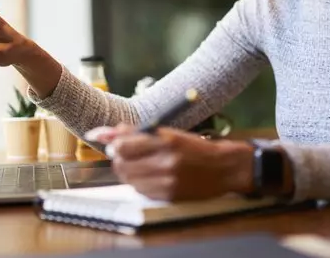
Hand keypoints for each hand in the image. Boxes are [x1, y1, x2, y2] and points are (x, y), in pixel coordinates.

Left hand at [97, 124, 254, 201]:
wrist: (224, 169)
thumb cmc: (196, 148)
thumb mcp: (169, 133)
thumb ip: (136, 132)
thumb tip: (105, 132)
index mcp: (167, 140)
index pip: (124, 144)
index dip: (114, 144)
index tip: (113, 143)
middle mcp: (167, 161)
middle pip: (122, 163)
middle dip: (119, 158)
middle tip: (125, 154)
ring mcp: (168, 181)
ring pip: (129, 179)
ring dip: (128, 171)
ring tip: (141, 165)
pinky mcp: (169, 196)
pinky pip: (141, 191)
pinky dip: (139, 183)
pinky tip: (150, 176)